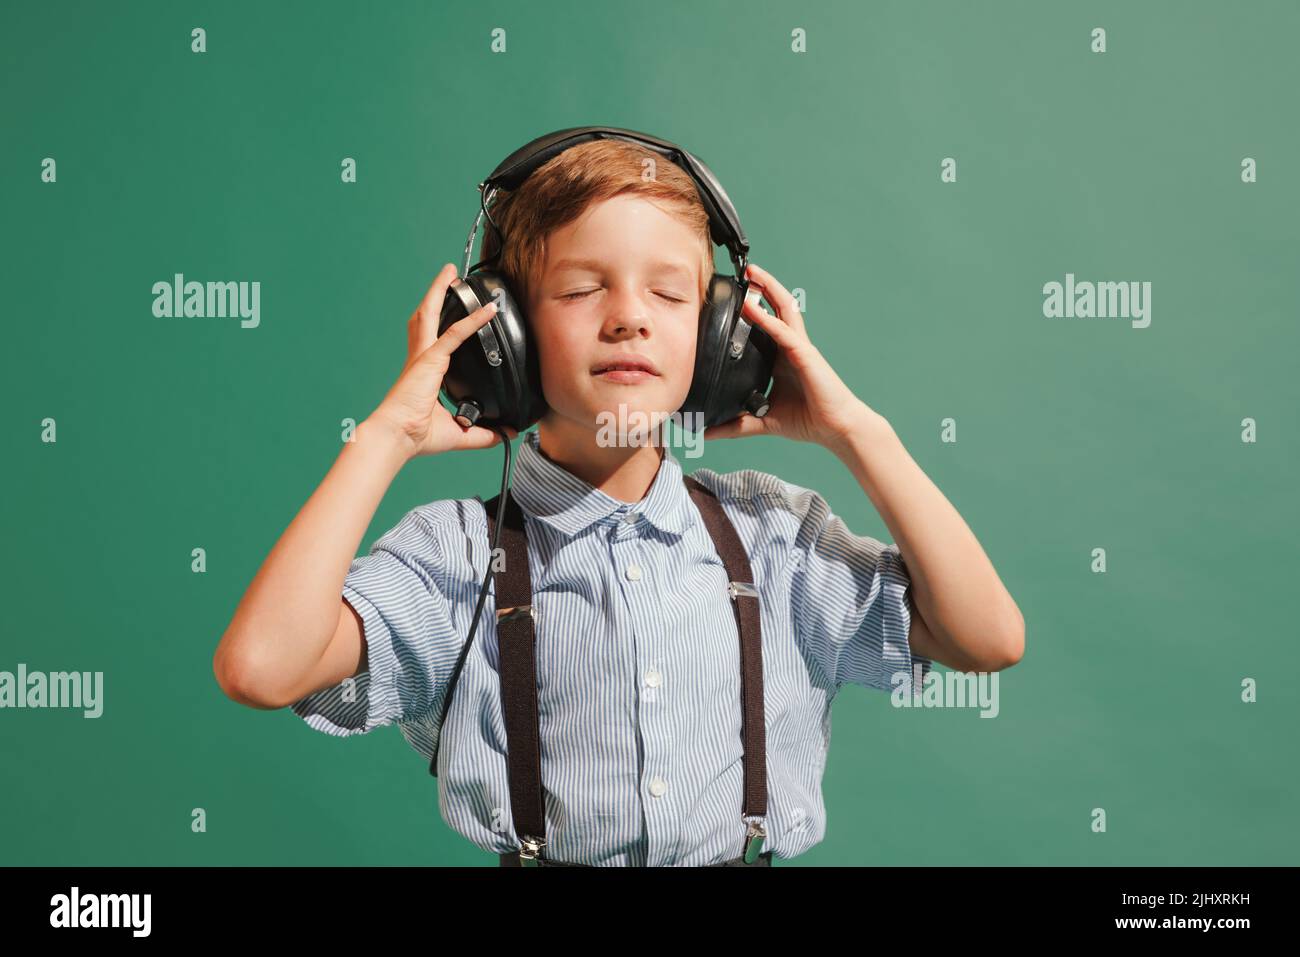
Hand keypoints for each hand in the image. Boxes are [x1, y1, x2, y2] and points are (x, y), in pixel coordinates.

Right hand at [367, 263, 517, 459]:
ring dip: (439, 291)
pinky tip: (487, 310)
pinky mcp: (430, 361)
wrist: (397, 438)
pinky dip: (472, 321)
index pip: (434, 340)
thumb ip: (486, 434)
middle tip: (447, 277)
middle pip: (426, 317)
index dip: (442, 322)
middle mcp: (421, 359)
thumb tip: (508, 433)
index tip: (453, 311)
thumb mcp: (460, 433)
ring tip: (451, 272)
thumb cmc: (416, 436)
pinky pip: (454, 334)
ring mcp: (423, 357)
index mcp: (424, 372)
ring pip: (430, 314)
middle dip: (435, 294)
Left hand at [704, 263, 880, 451]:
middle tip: (742, 272)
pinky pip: (784, 332)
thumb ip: (736, 424)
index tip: (733, 295)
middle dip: (761, 287)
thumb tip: (706, 431)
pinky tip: (751, 308)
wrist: (836, 428)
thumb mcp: (762, 421)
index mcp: (782, 358)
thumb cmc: (808, 420)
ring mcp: (800, 348)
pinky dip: (767, 319)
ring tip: (751, 273)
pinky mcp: (806, 356)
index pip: (767, 324)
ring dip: (767, 288)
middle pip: (776, 307)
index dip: (753, 306)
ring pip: (784, 309)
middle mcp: (791, 347)